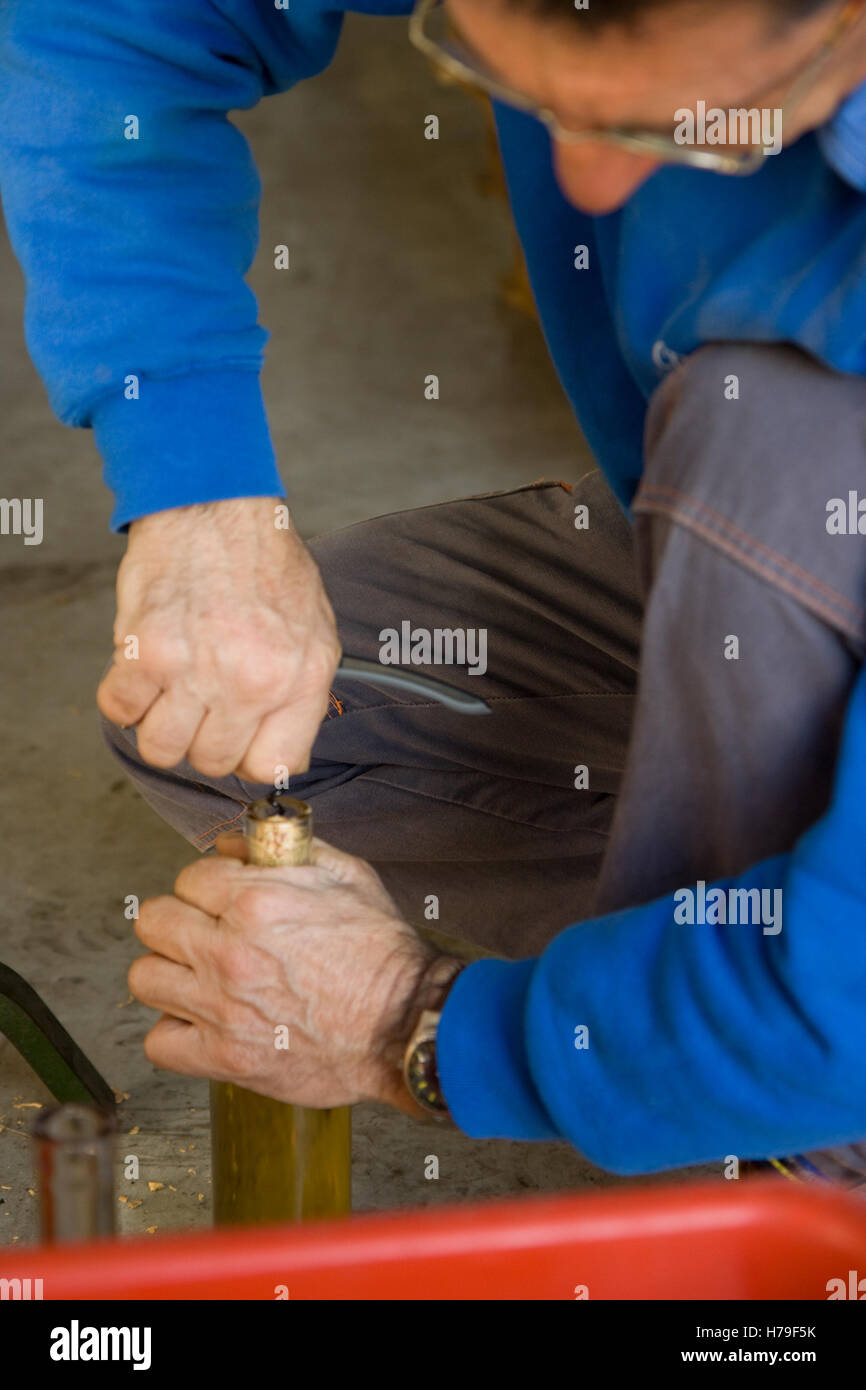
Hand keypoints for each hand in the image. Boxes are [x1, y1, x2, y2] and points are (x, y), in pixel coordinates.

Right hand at [97, 496, 340, 779]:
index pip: (273, 766)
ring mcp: (197, 670)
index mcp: (301, 679)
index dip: (247, 755)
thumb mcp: (314, 630)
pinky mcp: (146, 651)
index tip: (236, 737)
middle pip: (213, 762)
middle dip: (201, 737)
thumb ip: (302, 694)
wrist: (214, 503)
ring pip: (162, 749)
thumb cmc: (264, 562)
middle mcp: (252, 682)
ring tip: (168, 688)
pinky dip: (123, 697)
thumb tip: (278, 750)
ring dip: (158, 724)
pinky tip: (141, 669)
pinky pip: (120, 711)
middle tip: (198, 700)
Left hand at [128, 836, 463, 1110]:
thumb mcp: (348, 876)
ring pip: (145, 977)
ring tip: (197, 977)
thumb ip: (288, 849)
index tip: (221, 898)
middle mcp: (230, 952)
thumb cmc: (383, 954)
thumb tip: (235, 844)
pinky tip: (201, 1021)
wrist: (405, 1025)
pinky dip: (175, 1032)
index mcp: (256, 901)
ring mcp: (222, 1007)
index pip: (189, 876)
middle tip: (203, 932)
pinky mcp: (226, 1057)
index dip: (207, 885)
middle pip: (154, 921)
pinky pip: (160, 1042)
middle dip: (179, 920)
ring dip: (170, 973)